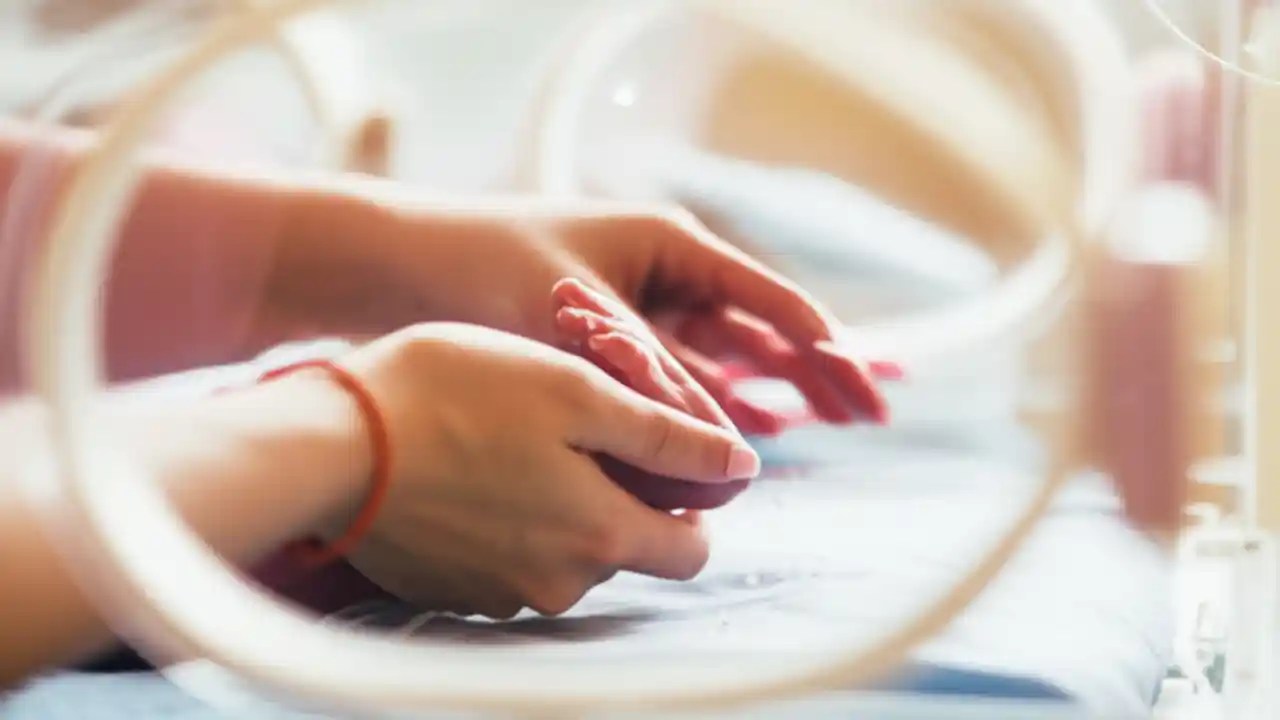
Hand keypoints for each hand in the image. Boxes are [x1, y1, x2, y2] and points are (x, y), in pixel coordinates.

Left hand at [307, 201, 891, 431]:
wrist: (396, 269)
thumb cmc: (483, 273)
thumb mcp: (576, 325)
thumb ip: (651, 380)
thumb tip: (725, 443)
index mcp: (669, 243)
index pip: (769, 299)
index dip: (825, 348)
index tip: (869, 391)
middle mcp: (663, 271)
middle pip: (761, 324)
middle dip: (817, 366)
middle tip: (873, 411)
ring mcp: (639, 305)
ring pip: (726, 352)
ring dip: (776, 385)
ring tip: (834, 419)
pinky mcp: (611, 339)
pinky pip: (684, 373)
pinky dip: (719, 397)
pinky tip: (756, 424)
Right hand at [327, 323, 758, 617]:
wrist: (328, 444)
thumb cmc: (453, 397)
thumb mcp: (575, 392)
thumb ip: (667, 435)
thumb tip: (740, 463)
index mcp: (602, 538)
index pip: (693, 550)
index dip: (690, 500)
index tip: (655, 448)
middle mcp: (558, 584)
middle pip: (626, 548)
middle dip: (617, 493)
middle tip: (572, 424)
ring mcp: (499, 595)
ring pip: (565, 551)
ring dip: (558, 501)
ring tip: (512, 436)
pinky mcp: (451, 588)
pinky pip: (509, 558)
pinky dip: (508, 519)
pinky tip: (472, 468)